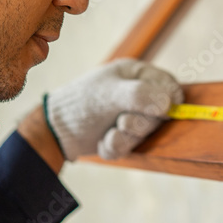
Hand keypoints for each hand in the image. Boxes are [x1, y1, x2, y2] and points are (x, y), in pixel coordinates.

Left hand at [44, 58, 183, 160]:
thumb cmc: (81, 102)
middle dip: (139, 124)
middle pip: (160, 114)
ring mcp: (130, 115)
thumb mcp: (110, 94)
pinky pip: (130, 147)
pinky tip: (102, 141)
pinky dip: (116, 147)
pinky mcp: (122, 135)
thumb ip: (141, 95)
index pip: (169, 86)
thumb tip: (169, 104)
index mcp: (137, 74)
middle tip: (121, 122)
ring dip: (126, 138)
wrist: (53, 129)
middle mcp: (137, 94)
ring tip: (108, 133)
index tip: (161, 112)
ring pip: (145, 134)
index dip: (169, 101)